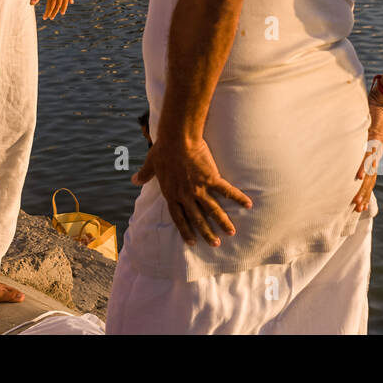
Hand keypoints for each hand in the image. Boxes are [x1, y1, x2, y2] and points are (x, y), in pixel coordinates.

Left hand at [31, 0, 72, 19]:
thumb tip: (32, 4)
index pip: (50, 6)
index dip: (48, 12)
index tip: (45, 17)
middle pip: (58, 5)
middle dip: (54, 12)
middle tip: (51, 17)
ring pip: (65, 1)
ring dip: (63, 8)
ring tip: (62, 13)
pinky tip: (71, 2)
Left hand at [133, 138, 251, 246]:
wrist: (177, 138)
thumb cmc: (163, 150)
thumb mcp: (150, 164)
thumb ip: (144, 175)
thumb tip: (134, 180)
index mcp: (171, 194)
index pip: (179, 218)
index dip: (186, 230)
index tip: (192, 242)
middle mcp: (186, 195)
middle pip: (198, 219)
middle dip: (207, 233)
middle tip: (215, 244)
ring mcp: (199, 188)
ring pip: (213, 210)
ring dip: (222, 222)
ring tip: (231, 232)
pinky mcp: (212, 178)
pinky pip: (227, 191)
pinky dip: (238, 198)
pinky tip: (248, 205)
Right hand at [352, 91, 382, 211]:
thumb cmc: (373, 112)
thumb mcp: (363, 129)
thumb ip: (358, 138)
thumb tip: (347, 143)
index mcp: (373, 153)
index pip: (369, 175)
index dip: (365, 190)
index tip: (358, 203)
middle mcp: (375, 153)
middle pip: (370, 179)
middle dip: (363, 195)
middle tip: (357, 209)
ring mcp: (374, 147)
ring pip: (368, 172)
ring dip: (363, 188)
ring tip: (357, 201)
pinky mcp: (372, 139)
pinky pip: (366, 156)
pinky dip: (362, 167)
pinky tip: (359, 178)